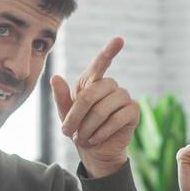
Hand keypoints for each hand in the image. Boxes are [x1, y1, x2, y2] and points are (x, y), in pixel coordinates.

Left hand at [51, 37, 139, 176]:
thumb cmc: (80, 128)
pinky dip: (103, 131)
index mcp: (92, 81)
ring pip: (104, 108)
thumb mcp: (66, 114)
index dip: (109, 51)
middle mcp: (110, 85)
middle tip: (68, 132)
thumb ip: (61, 97)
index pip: (100, 63)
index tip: (119, 40)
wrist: (95, 150)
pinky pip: (117, 119)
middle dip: (76, 115)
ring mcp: (124, 97)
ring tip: (83, 138)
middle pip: (91, 94)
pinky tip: (96, 139)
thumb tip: (55, 77)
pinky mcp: (134, 111)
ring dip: (89, 126)